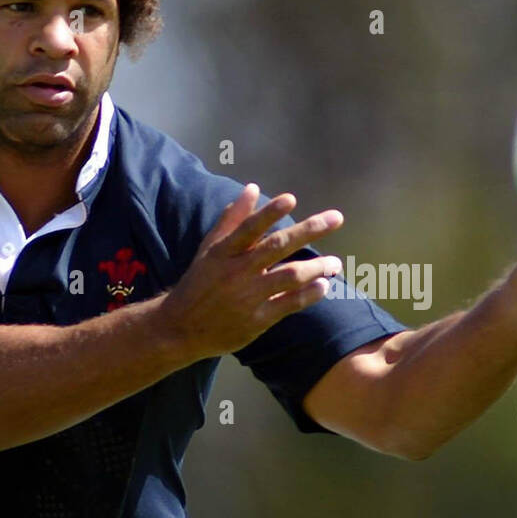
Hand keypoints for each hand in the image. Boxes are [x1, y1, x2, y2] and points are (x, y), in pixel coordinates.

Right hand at [160, 183, 344, 362]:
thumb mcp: (209, 250)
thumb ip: (232, 220)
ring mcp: (248, 296)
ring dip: (316, 267)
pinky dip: (308, 295)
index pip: (250, 227)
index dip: (270, 213)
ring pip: (288, 276)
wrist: (180, 328)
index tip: (291, 198)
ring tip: (335, 263)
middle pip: (277, 246)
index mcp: (224, 252)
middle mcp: (236, 271)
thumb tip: (253, 189)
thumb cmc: (199, 283)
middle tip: (336, 218)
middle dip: (309, 230)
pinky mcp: (256, 320)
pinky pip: (288, 304)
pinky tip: (323, 286)